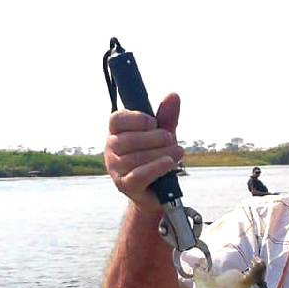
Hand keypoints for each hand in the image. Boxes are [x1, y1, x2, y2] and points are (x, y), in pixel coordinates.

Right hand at [104, 92, 184, 213]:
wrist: (158, 192)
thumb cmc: (157, 158)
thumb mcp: (163, 135)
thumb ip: (166, 117)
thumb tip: (173, 95)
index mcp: (117, 133)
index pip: (117, 120)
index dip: (135, 119)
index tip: (153, 122)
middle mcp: (111, 150)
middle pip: (129, 139)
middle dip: (155, 138)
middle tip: (171, 139)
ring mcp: (116, 168)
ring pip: (137, 157)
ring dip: (162, 153)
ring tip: (178, 153)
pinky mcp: (125, 185)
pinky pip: (140, 174)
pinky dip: (157, 167)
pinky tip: (169, 163)